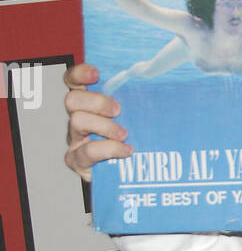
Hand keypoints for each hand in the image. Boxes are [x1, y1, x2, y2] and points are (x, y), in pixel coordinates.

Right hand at [63, 62, 130, 181]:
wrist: (123, 176)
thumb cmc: (131, 141)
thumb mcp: (133, 117)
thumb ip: (137, 102)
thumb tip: (160, 85)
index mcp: (88, 103)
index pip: (73, 81)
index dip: (80, 74)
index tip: (96, 74)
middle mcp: (77, 118)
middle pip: (72, 99)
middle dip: (97, 101)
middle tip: (118, 110)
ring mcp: (75, 139)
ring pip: (78, 121)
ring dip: (104, 125)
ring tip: (124, 134)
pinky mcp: (77, 160)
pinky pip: (88, 150)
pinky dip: (110, 149)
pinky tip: (126, 150)